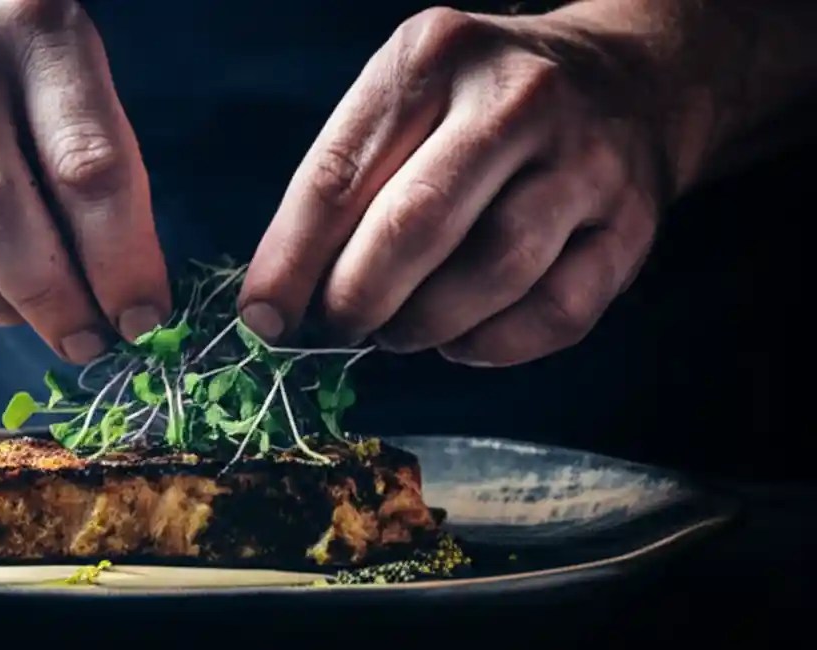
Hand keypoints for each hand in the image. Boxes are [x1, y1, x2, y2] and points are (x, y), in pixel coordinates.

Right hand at [0, 0, 168, 363]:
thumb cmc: (28, 70)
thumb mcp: (85, 87)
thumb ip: (105, 179)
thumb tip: (127, 305)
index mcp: (36, 31)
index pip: (85, 167)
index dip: (120, 261)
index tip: (141, 318)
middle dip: (49, 299)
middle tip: (85, 340)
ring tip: (28, 313)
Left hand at [238, 6, 668, 366]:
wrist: (628, 80)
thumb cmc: (480, 108)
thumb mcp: (405, 103)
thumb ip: (344, 185)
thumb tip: (281, 302)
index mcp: (435, 59)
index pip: (339, 175)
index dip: (291, 261)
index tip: (263, 317)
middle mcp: (517, 100)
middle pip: (415, 226)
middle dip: (357, 299)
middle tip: (337, 328)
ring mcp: (585, 162)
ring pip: (489, 273)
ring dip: (422, 325)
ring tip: (396, 331)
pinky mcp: (630, 225)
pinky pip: (553, 314)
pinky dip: (490, 347)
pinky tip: (460, 339)